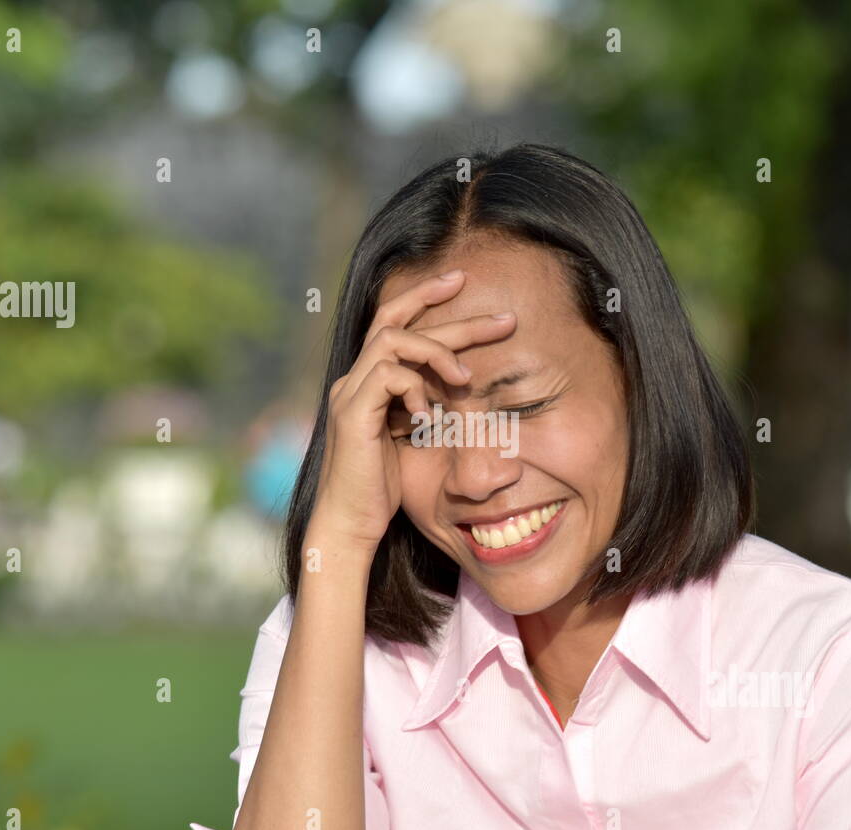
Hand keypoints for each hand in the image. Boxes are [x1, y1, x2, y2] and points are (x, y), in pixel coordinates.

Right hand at [310, 269, 516, 553]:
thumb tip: (462, 388)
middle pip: (396, 320)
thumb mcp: (415, 440)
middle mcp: (354, 380)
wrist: (350, 525)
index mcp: (368, 383)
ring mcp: (349, 394)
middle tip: (502, 318)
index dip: (424, 297)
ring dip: (435, 351)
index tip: (461, 282)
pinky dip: (416, 389)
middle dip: (449, 313)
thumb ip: (428, 408)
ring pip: (391, 340)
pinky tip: (430, 417)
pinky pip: (388, 376)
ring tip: (465, 378)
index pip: (393, 322)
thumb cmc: (383, 491)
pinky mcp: (352, 413)